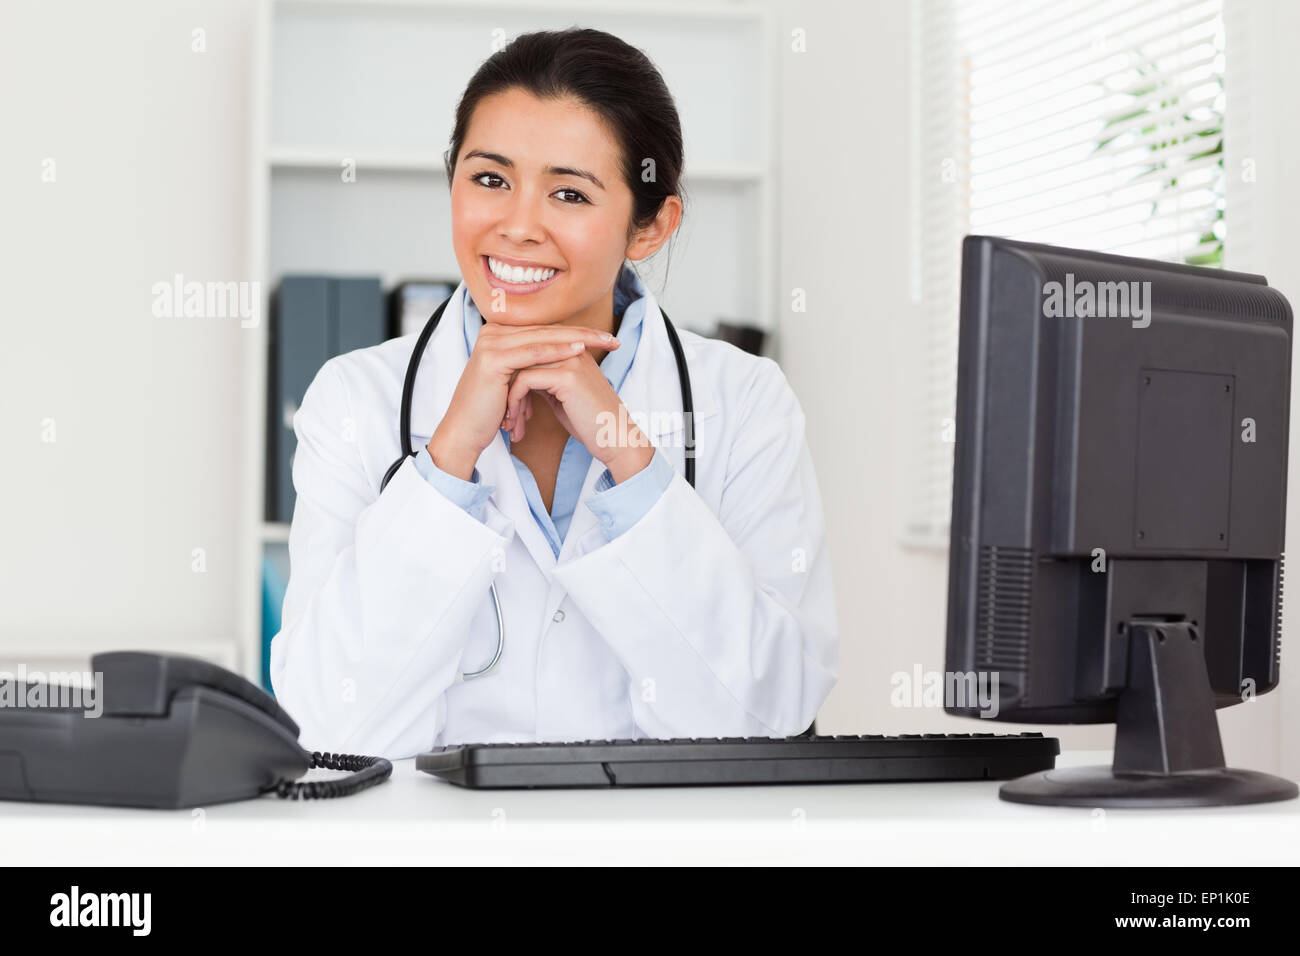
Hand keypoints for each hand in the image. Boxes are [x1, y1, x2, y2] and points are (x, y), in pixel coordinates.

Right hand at [428, 322, 619, 479]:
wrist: (464, 432)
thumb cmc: (491, 412)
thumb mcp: (516, 382)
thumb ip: (533, 365)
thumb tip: (563, 357)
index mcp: (498, 335)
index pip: (544, 330)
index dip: (576, 332)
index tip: (605, 338)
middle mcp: (492, 333)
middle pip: (546, 330)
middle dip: (582, 333)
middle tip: (612, 338)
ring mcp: (491, 343)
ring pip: (542, 337)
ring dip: (576, 338)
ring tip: (603, 341)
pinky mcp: (493, 359)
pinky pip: (532, 353)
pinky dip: (557, 351)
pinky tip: (579, 350)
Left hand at [501, 346, 654, 480]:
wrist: (615, 439)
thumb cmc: (589, 422)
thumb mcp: (561, 396)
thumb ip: (543, 380)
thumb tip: (518, 378)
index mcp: (572, 349)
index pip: (530, 350)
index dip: (513, 374)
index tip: (506, 403)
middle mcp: (571, 348)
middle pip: (522, 356)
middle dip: (507, 386)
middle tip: (504, 415)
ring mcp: (570, 360)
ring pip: (520, 367)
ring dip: (510, 398)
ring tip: (509, 423)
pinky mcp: (567, 376)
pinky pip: (525, 380)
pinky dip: (515, 400)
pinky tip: (516, 420)